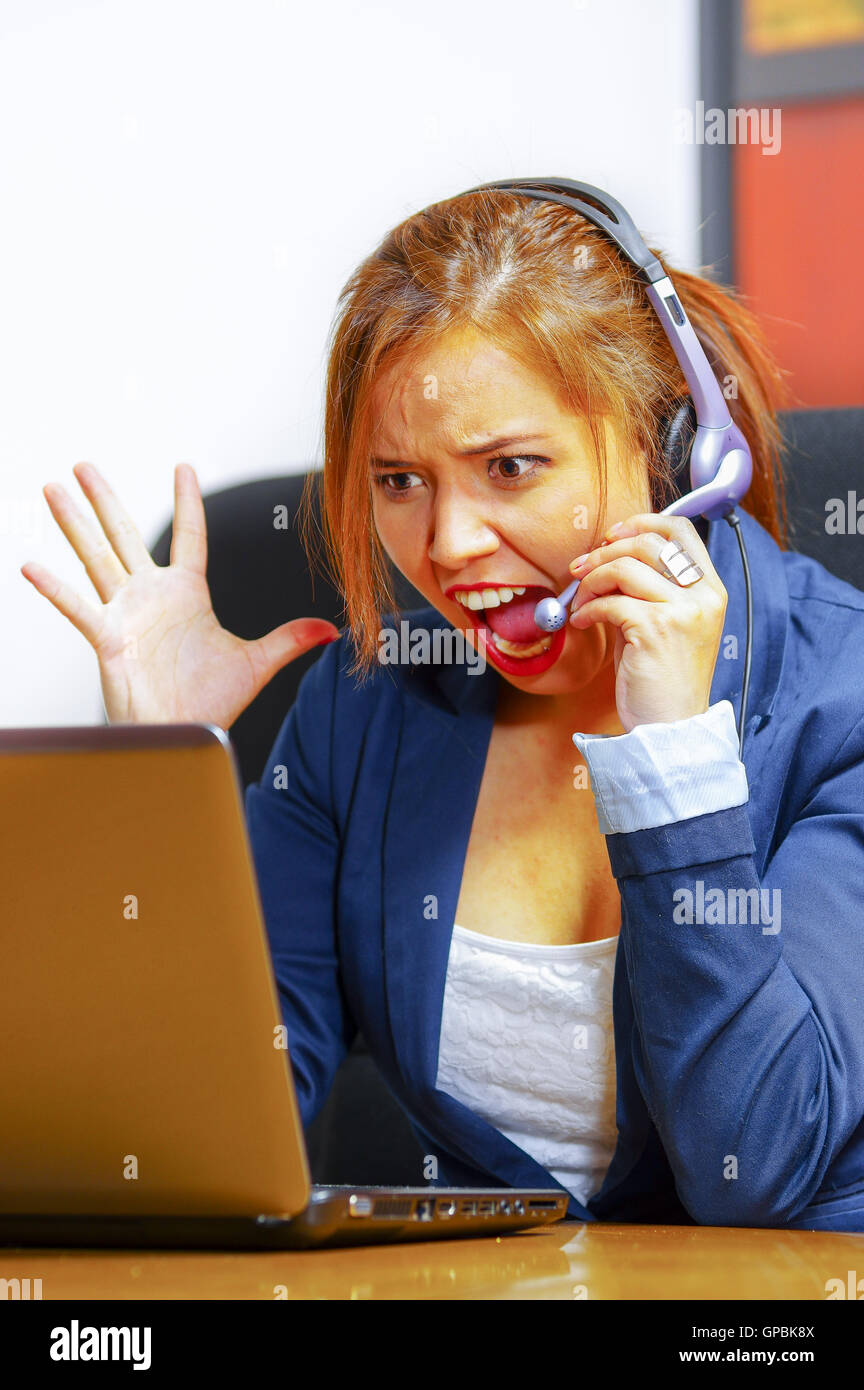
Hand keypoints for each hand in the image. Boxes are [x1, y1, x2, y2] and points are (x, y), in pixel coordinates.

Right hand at [21, 462, 340, 725]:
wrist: (185, 732)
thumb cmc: (213, 701)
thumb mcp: (257, 663)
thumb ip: (290, 640)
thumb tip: (334, 631)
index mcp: (188, 593)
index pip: (190, 536)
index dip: (187, 501)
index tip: (182, 465)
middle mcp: (152, 596)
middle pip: (124, 535)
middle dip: (104, 500)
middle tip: (84, 465)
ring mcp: (126, 613)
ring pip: (96, 557)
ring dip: (74, 524)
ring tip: (52, 489)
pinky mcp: (107, 638)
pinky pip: (79, 608)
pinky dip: (55, 589)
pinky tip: (31, 565)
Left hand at [567, 514, 726, 730]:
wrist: (669, 727)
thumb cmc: (660, 677)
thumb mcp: (662, 623)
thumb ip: (646, 587)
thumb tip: (606, 554)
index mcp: (710, 589)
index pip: (681, 530)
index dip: (641, 522)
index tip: (610, 537)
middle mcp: (703, 595)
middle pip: (647, 542)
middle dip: (603, 552)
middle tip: (579, 570)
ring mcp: (682, 611)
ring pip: (625, 567)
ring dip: (591, 581)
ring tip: (580, 602)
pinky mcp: (656, 629)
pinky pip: (610, 602)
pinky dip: (588, 609)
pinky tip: (582, 622)